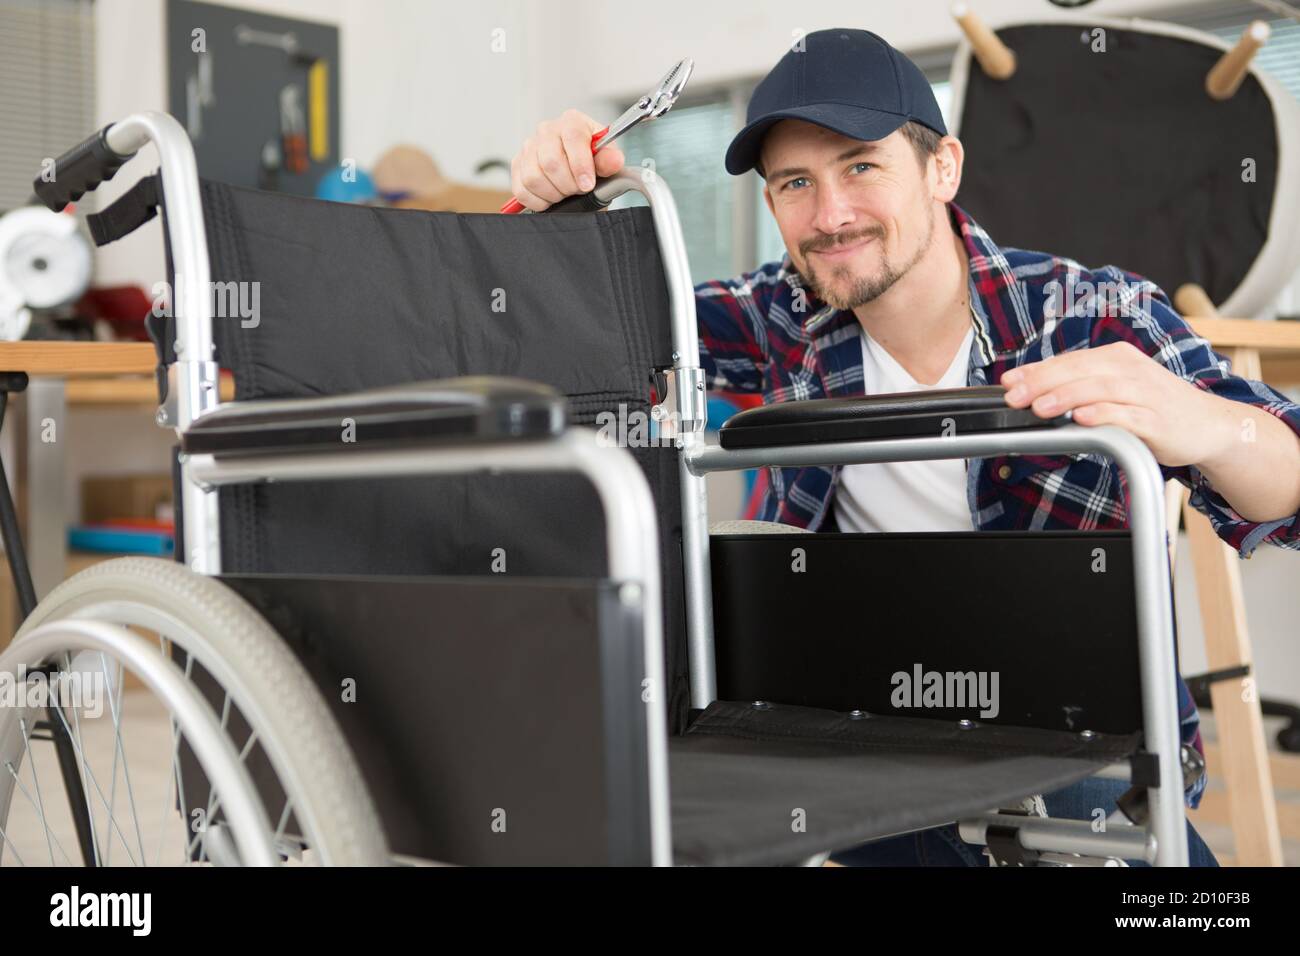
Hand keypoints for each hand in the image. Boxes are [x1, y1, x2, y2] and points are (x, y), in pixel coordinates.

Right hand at [509, 109, 625, 211]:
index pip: (573, 138)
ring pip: (534, 178)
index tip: (588, 185)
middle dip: (567, 185)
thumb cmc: (594, 163)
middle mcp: (547, 130)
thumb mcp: (607, 161)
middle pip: (550, 162)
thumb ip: (610, 161)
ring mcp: (529, 147)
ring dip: (553, 194)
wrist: (580, 173)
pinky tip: (552, 198)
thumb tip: (614, 161)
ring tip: (565, 193)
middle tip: (578, 191)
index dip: (580, 165)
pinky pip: (522, 190)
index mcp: (572, 122)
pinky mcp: (517, 165)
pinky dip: (539, 201)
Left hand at [999, 342, 1231, 467]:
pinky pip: (1127, 415)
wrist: (1207, 425)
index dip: (1036, 370)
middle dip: (1042, 382)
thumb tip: (1035, 389)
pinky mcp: (1157, 420)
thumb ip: (1081, 386)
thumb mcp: (1116, 388)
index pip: (1069, 361)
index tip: (1008, 381)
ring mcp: (1146, 394)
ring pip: (1100, 389)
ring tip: (1039, 407)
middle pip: (1080, 371)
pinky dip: (1103, 415)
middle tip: (1014, 395)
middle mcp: (1131, 370)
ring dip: (1067, 396)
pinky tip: (1082, 419)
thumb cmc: (1154, 406)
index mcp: (1117, 358)